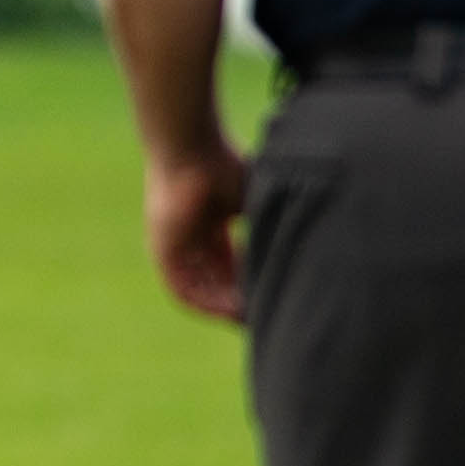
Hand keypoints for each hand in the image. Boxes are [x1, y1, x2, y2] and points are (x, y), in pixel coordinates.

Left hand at [144, 138, 253, 319]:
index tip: (270, 294)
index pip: (230, 263)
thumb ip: (266, 224)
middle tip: (262, 314)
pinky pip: (182, 289)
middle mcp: (191, 237)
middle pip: (215, 279)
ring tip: (249, 318)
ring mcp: (174, 245)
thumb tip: (303, 245)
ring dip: (224, 306)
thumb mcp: (253, 201)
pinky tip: (229, 310)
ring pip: (200, 288)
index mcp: (211, 223)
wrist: (191, 147)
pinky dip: (206, 302)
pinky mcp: (161, 251)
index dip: (250, 281)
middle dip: (239, 299)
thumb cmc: (225, 163)